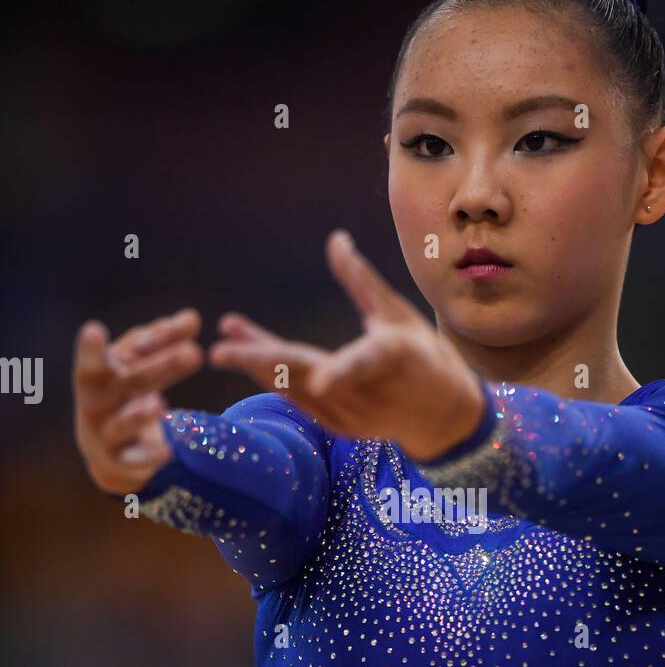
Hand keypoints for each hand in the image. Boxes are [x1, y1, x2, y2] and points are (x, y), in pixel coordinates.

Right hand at [73, 309, 204, 493]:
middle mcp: (94, 404)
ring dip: (139, 416)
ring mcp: (104, 435)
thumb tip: (192, 317)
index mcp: (96, 376)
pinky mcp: (119, 462)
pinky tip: (168, 452)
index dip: (91, 349)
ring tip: (159, 406)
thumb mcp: (139, 363)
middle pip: (127, 384)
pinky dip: (149, 455)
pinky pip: (134, 459)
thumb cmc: (126, 391)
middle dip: (160, 367)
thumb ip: (162, 340)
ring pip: (121, 424)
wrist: (113, 449)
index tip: (94, 331)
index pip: (95, 360)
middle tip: (194, 352)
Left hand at [208, 231, 486, 461]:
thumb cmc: (424, 355)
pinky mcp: (340, 428)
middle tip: (220, 351)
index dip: (341, 374)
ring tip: (229, 337)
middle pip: (309, 377)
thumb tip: (335, 238)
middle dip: (262, 362)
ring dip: (258, 363)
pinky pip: (299, 399)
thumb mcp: (397, 314)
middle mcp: (370, 394)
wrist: (444, 416)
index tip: (321, 382)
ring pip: (296, 388)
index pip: (363, 364)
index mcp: (392, 358)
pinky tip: (251, 357)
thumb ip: (361, 281)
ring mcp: (353, 417)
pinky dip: (274, 378)